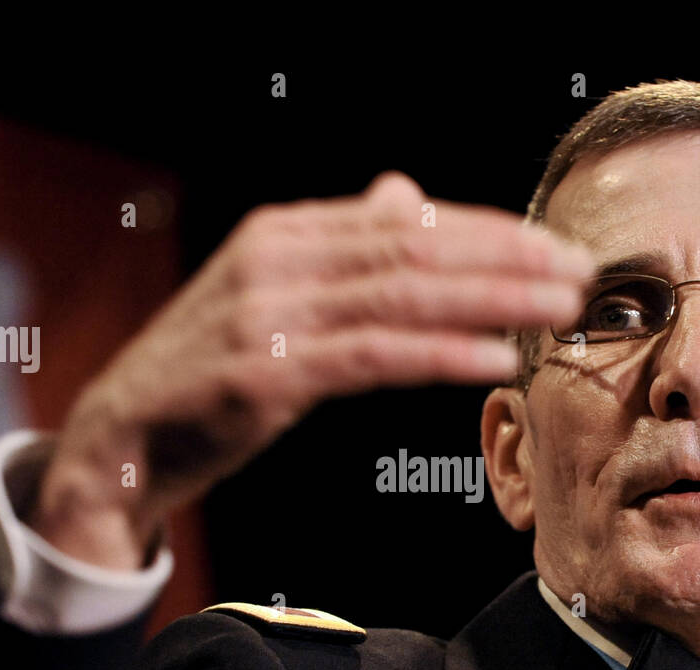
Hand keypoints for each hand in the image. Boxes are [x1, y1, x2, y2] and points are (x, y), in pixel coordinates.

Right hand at [30, 172, 593, 568]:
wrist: (119, 441)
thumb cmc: (205, 374)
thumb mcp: (269, 294)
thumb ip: (339, 249)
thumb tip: (400, 197)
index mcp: (285, 234)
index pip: (405, 222)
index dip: (487, 231)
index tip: (552, 247)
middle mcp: (278, 259)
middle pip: (415, 250)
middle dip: (507, 259)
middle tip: (579, 273)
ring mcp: (269, 313)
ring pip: (404, 296)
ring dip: (492, 300)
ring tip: (559, 309)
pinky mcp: (267, 371)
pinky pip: (375, 356)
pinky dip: (441, 352)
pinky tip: (494, 356)